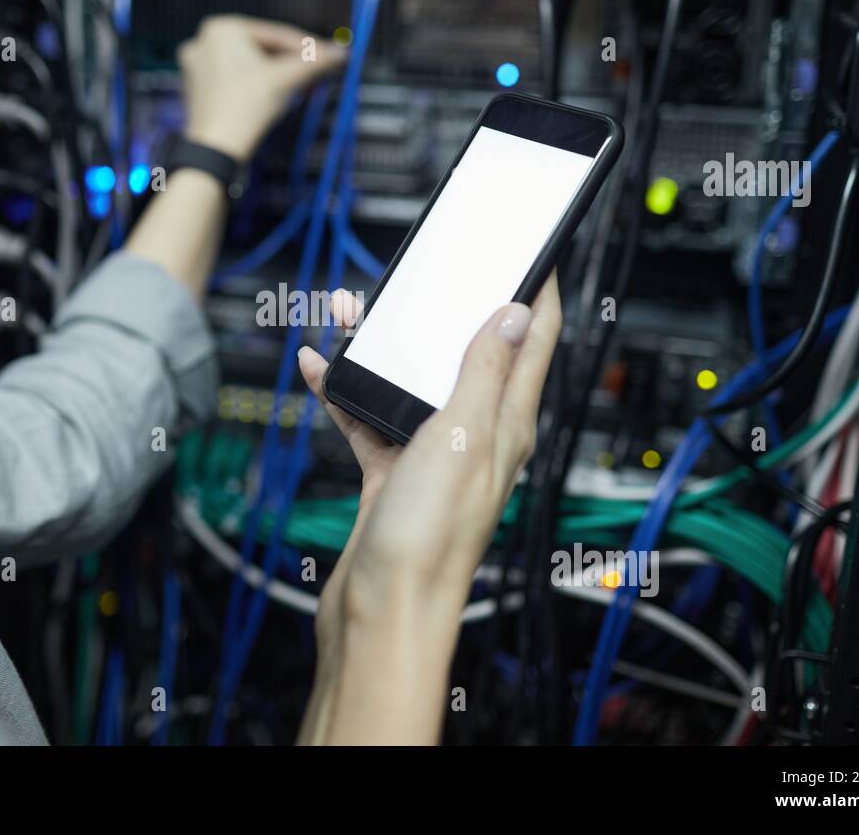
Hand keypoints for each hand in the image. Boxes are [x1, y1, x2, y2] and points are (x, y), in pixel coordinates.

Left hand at [177, 15, 344, 162]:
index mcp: (222, 28)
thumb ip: (316, 62)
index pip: (277, 35)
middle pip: (263, 49)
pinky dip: (258, 85)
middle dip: (293, 62)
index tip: (330, 55)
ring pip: (251, 65)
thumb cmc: (247, 107)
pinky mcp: (200, 89)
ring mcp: (198, 66)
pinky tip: (277, 94)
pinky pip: (237, 79)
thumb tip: (342, 54)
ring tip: (303, 83)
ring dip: (278, 74)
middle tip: (320, 70)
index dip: (309, 47)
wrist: (217, 148)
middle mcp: (204, 41)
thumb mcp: (287, 79)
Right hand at [296, 273, 561, 743]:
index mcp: (506, 421)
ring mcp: (431, 453)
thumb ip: (485, 372)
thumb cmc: (429, 539)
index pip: (534, 341)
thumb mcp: (461, 436)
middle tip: (426, 269)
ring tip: (352, 312)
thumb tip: (516, 313)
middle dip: (446, 305)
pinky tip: (320, 368)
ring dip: (383, 344)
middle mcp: (474, 433)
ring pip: (410, 378)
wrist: (379, 611)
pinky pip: (369, 415)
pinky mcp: (392, 471)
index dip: (538, 288)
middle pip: (466, 351)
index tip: (539, 246)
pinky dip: (346, 389)